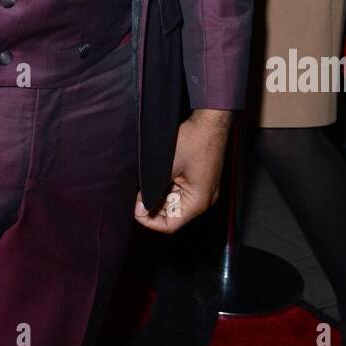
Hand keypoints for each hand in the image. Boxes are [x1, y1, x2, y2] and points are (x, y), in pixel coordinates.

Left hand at [134, 109, 231, 233]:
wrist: (210, 120)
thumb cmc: (193, 140)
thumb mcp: (167, 166)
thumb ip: (154, 189)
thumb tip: (140, 206)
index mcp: (198, 202)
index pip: (171, 225)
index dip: (150, 221)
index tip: (135, 208)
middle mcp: (203, 200)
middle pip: (173, 215)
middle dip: (153, 207)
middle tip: (136, 194)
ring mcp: (203, 190)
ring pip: (175, 202)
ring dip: (159, 196)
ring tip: (144, 184)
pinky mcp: (200, 180)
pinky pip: (181, 191)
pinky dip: (167, 188)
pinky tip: (155, 177)